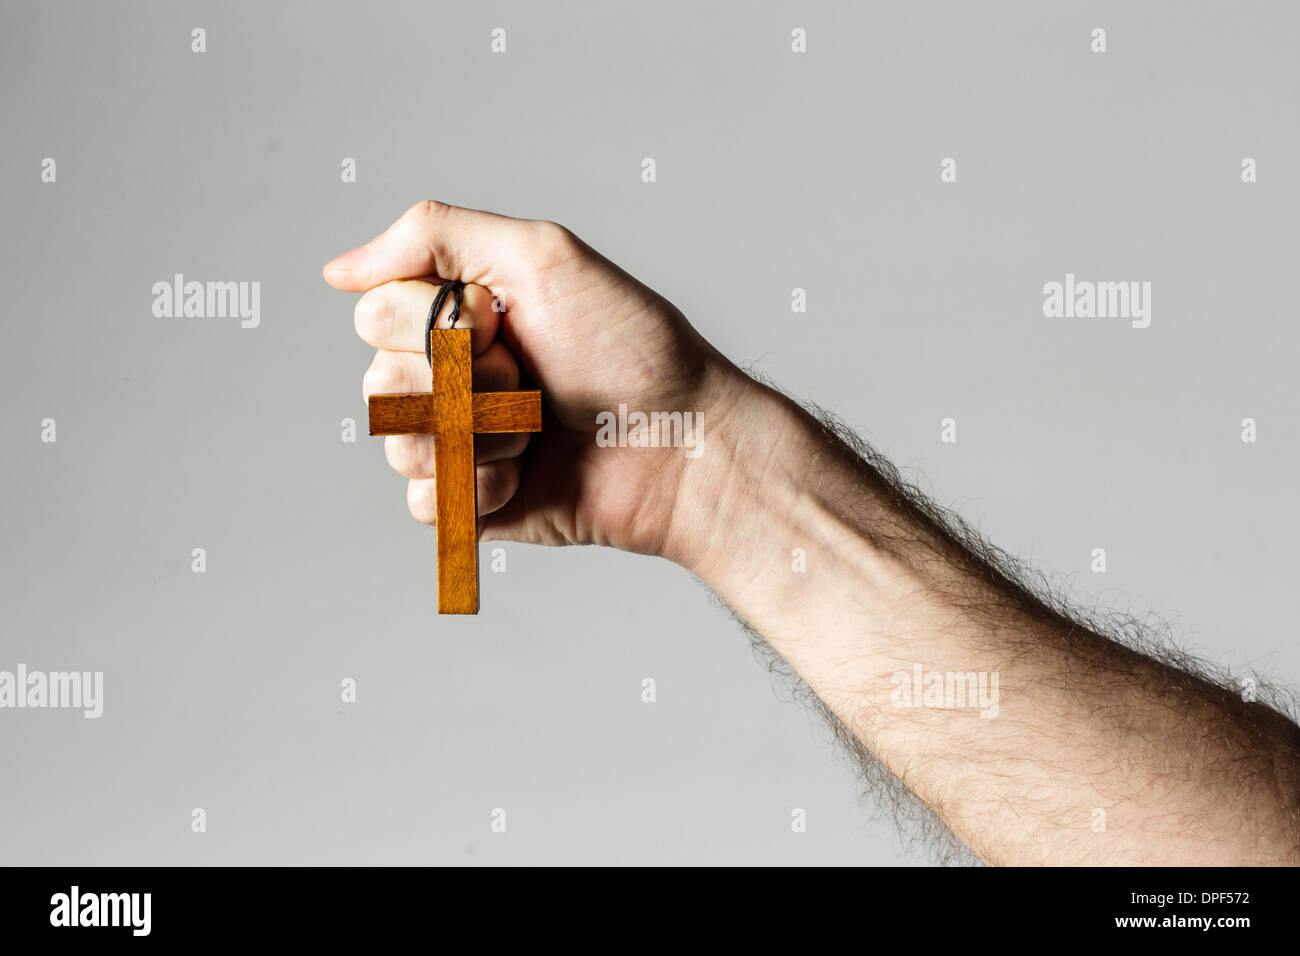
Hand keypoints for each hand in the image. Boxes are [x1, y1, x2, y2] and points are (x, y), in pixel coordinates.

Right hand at [323, 200, 748, 564]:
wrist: (680, 443)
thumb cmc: (629, 347)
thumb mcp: (541, 255)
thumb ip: (434, 236)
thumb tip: (339, 269)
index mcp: (459, 314)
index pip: (377, 313)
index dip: (437, 322)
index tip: (502, 319)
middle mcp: (451, 375)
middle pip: (378, 380)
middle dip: (458, 381)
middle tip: (527, 378)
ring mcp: (461, 441)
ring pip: (397, 443)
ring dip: (472, 435)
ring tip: (533, 428)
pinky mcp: (474, 503)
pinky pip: (424, 503)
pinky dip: (474, 488)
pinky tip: (525, 475)